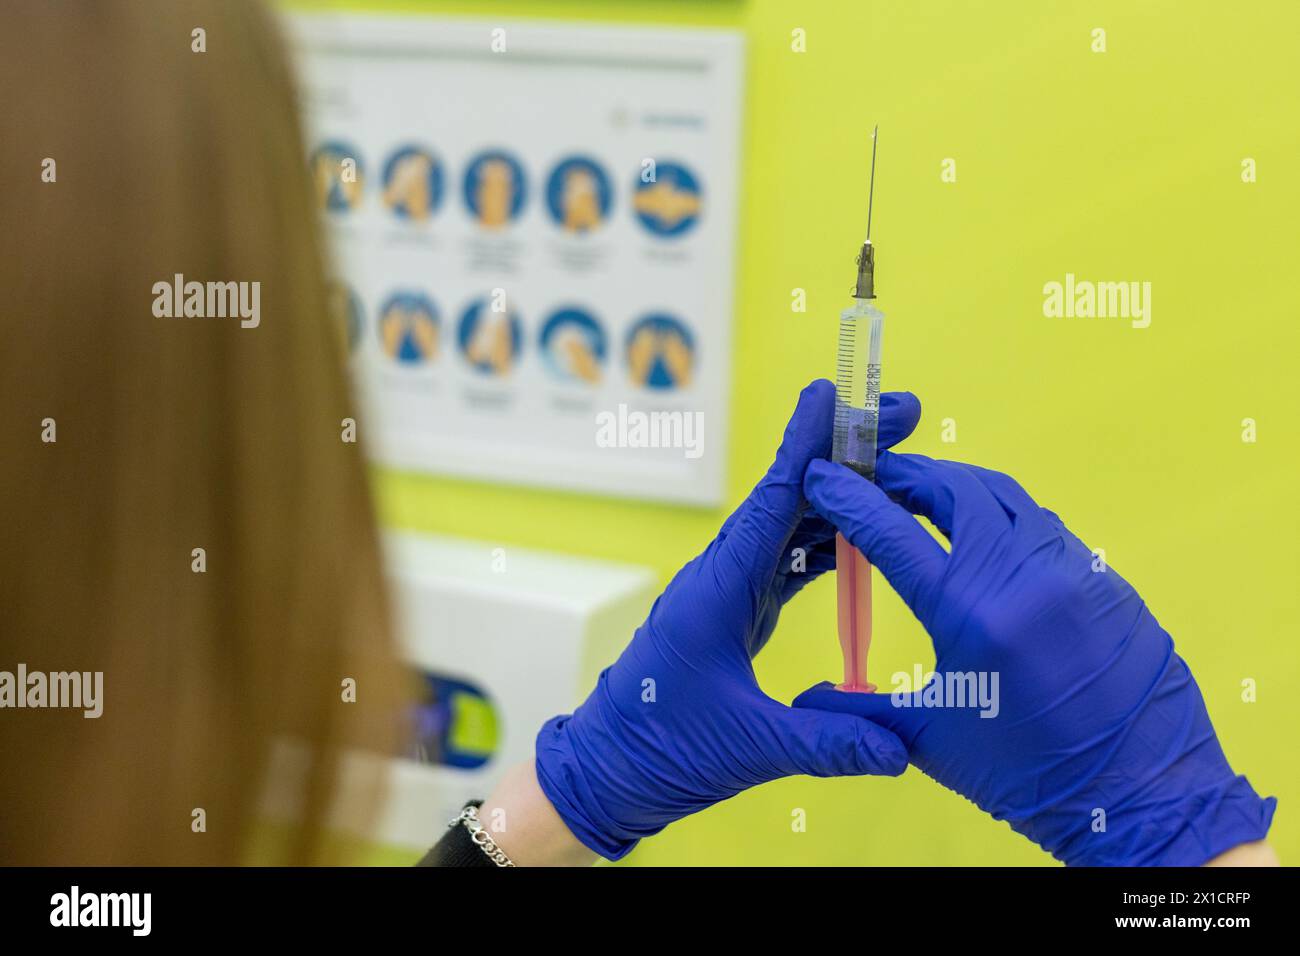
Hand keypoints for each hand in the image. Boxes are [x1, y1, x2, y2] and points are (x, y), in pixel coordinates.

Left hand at [535, 380, 919, 859]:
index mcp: (719, 588)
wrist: (609, 770)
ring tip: (898, 462)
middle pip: (792, 496)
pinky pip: (788, 561)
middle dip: (846, 451)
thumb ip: (827, 742)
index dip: (807, 444)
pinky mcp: (738, 612)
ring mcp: (731, 591)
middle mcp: (724, 574)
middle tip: (902, 412)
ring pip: (792, 525)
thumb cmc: (661, 750)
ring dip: (842, 493)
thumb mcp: (748, 748)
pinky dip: (827, 543)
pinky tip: (863, 534)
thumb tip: (902, 750)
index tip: (835, 393)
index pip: (772, 500)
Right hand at [794, 453, 1275, 864]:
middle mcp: (1025, 576)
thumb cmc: (1025, 775)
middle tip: (878, 478)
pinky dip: (1004, 517)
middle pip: (957, 489)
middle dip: (910, 475)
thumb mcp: (929, 738)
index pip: (894, 533)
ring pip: (1007, 497)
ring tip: (926, 497)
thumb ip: (857, 708)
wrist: (1136, 799)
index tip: (823, 477)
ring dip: (959, 488)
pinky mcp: (1108, 580)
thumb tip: (803, 700)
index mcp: (971, 614)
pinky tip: (987, 538)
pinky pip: (1045, 527)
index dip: (850, 499)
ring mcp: (1074, 570)